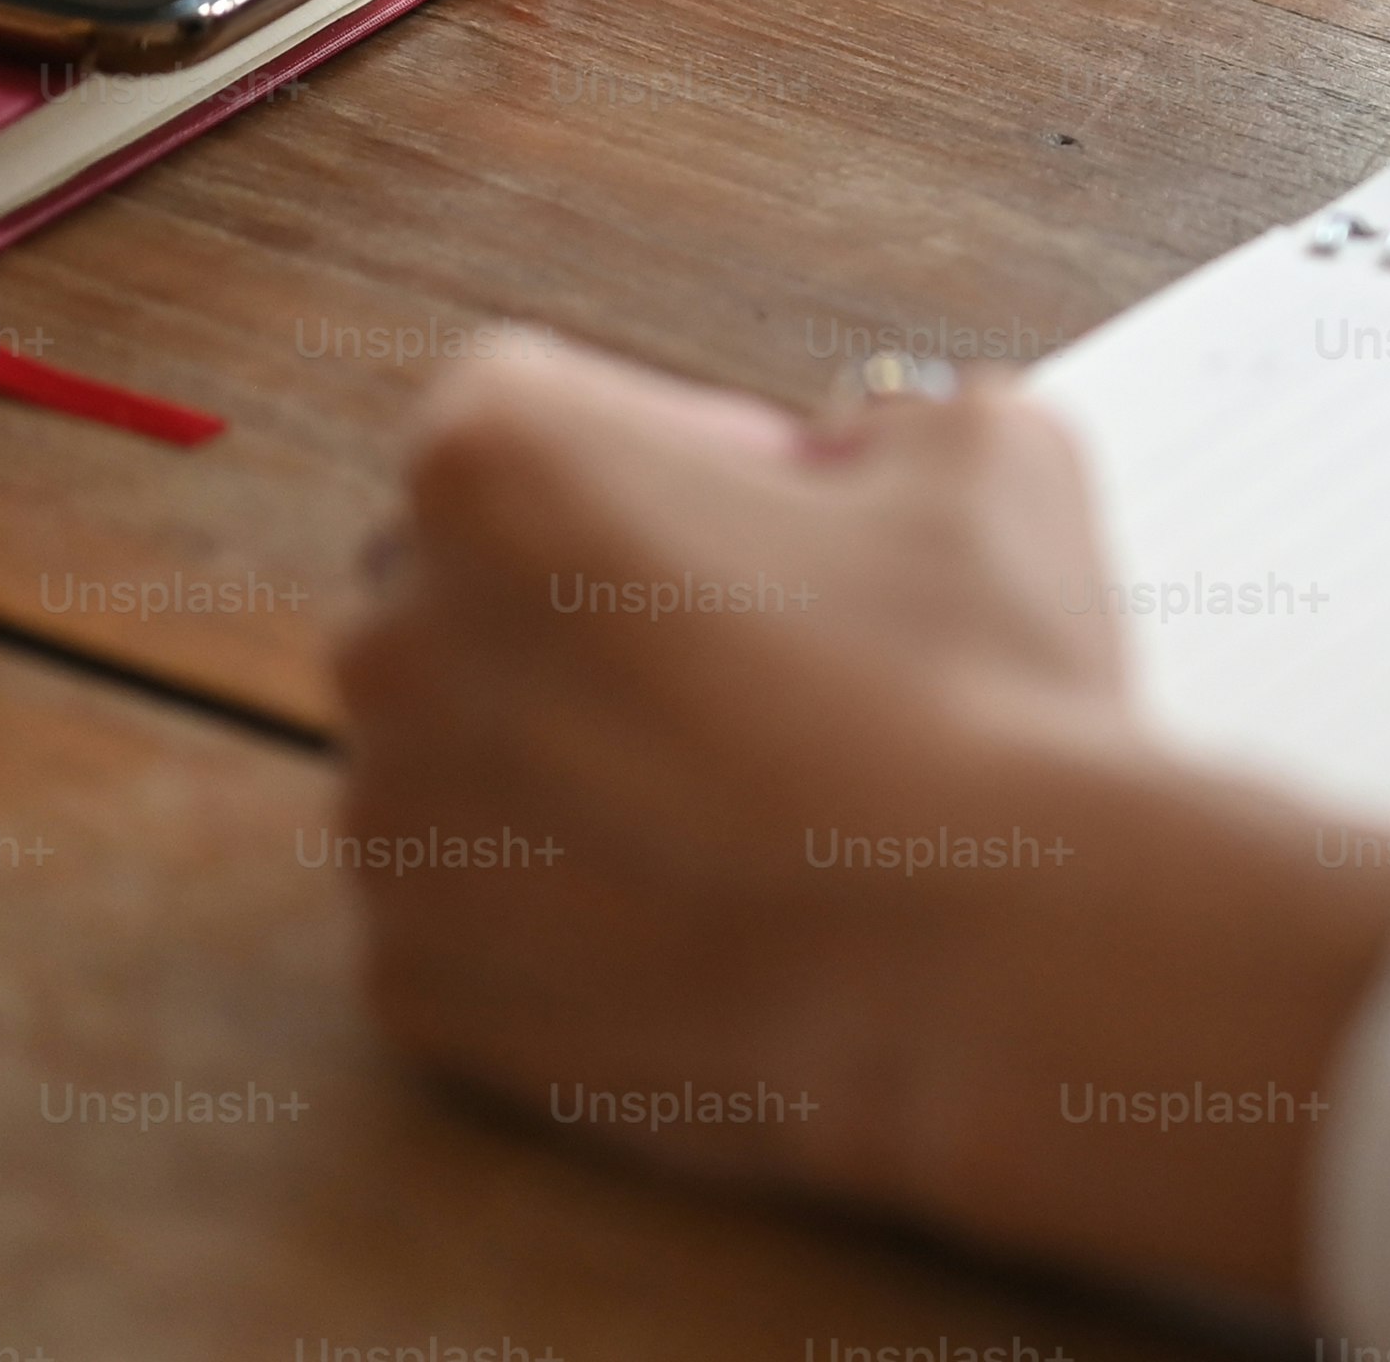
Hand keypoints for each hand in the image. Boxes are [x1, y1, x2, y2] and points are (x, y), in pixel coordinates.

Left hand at [335, 332, 1389, 1303]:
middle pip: (467, 579)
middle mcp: (393, 637)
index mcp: (496, 465)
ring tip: (759, 796)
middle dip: (597, 598)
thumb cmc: (987, 684)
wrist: (1002, 959)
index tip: (787, 513)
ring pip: (465, 753)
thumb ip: (884, 417)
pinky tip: (716, 900)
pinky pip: (474, 911)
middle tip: (773, 652)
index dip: (678, 445)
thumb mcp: (990, 447)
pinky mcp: (414, 982)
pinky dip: (572, 902)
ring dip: (581, 754)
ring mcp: (388, 829)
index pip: (533, 406)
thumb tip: (857, 463)